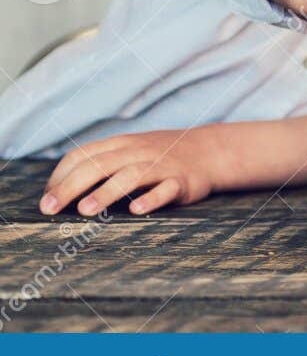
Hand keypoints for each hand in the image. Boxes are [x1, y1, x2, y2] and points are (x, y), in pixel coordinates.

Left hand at [40, 127, 227, 216]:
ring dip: (106, 192)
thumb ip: (99, 164)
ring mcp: (161, 165)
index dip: (60, 176)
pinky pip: (166, 189)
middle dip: (71, 187)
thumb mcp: (130, 151)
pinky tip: (137, 210)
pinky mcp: (183, 181)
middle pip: (100, 165)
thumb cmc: (161, 156)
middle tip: (49, 209)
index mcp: (121, 145)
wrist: (211, 150)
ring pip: (130, 176)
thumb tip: (57, 190)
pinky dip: (151, 198)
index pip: (82, 155)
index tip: (46, 200)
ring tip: (85, 210)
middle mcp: (138, 152)